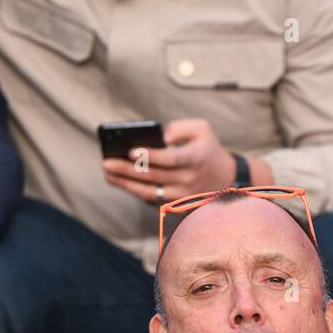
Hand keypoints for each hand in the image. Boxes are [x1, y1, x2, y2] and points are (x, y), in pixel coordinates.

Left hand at [103, 118, 240, 205]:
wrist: (226, 179)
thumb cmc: (208, 149)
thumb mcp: (202, 129)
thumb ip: (179, 127)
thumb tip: (159, 136)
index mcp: (195, 158)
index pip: (170, 159)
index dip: (150, 156)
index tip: (131, 150)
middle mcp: (188, 180)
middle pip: (154, 177)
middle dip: (127, 170)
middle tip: (107, 163)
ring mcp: (182, 196)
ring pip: (150, 192)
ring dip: (126, 185)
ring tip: (107, 175)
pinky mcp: (176, 205)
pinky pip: (152, 200)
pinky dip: (134, 192)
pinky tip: (119, 182)